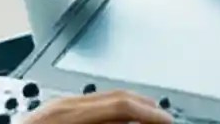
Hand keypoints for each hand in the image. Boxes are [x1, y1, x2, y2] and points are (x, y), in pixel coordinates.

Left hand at [26, 90, 172, 123]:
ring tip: (149, 121)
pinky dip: (111, 114)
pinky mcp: (51, 114)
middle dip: (146, 109)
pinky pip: (90, 106)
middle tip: (166, 121)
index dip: (151, 114)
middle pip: (116, 97)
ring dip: (131, 110)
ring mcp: (54, 107)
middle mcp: (61, 105)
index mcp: (67, 115)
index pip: (121, 106)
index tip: (168, 123)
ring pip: (104, 100)